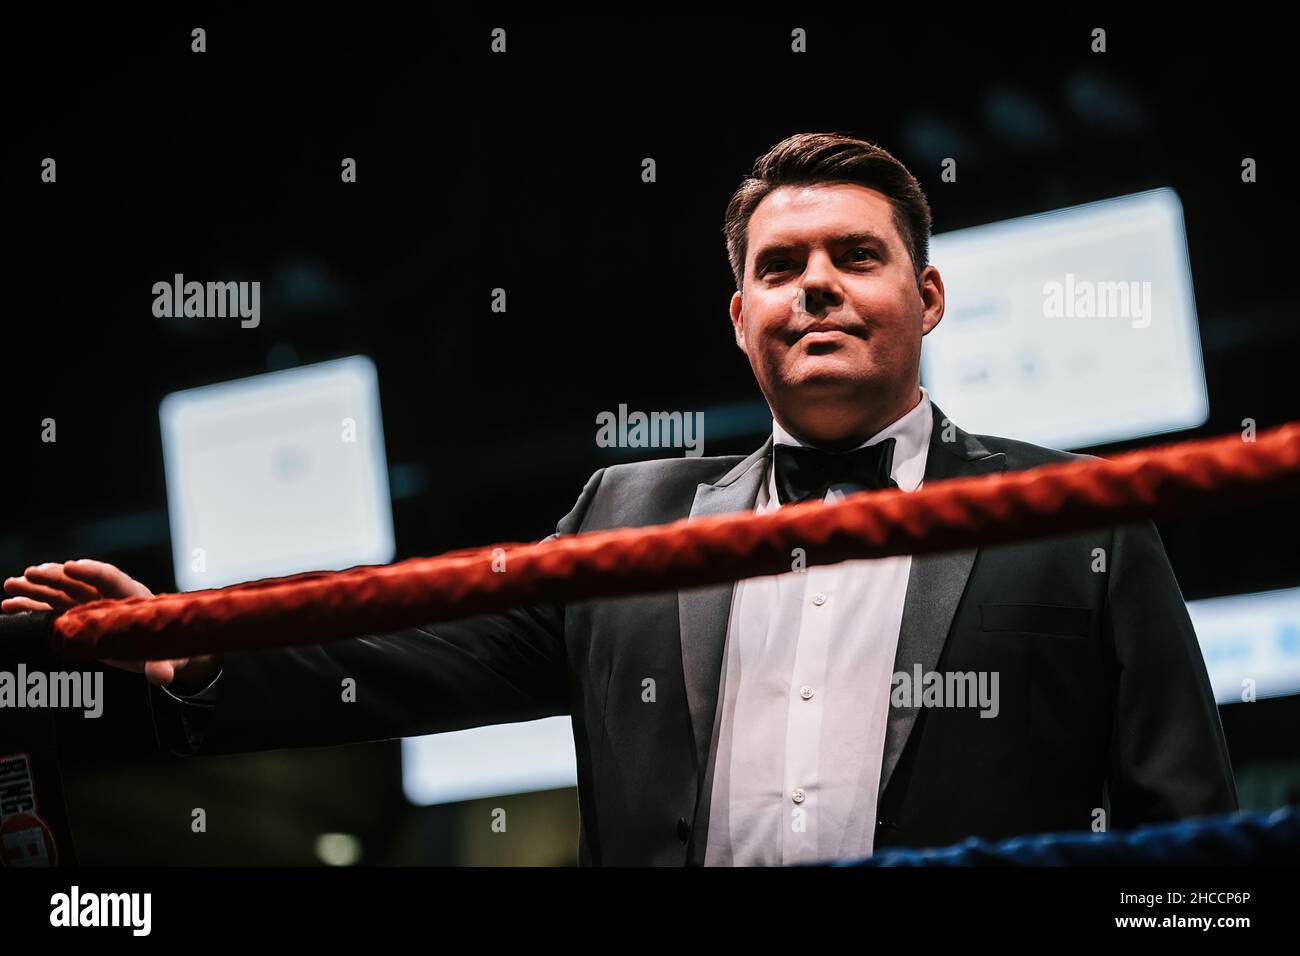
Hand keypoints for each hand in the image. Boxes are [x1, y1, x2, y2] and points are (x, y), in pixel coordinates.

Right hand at [2, 559, 220, 689]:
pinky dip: (30, 606)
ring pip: (60, 592)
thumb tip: (163, 677)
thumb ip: (163, 665)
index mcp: (132, 598)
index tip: (72, 566)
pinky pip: (50, 609)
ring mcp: (90, 606)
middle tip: (31, 573)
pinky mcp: (77, 619)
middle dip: (56, 577)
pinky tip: (8, 605)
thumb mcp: (169, 657)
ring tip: (10, 585)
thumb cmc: (166, 648)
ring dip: (35, 587)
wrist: (160, 648)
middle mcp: (108, 598)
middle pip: (80, 582)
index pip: (113, 579)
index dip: (93, 572)